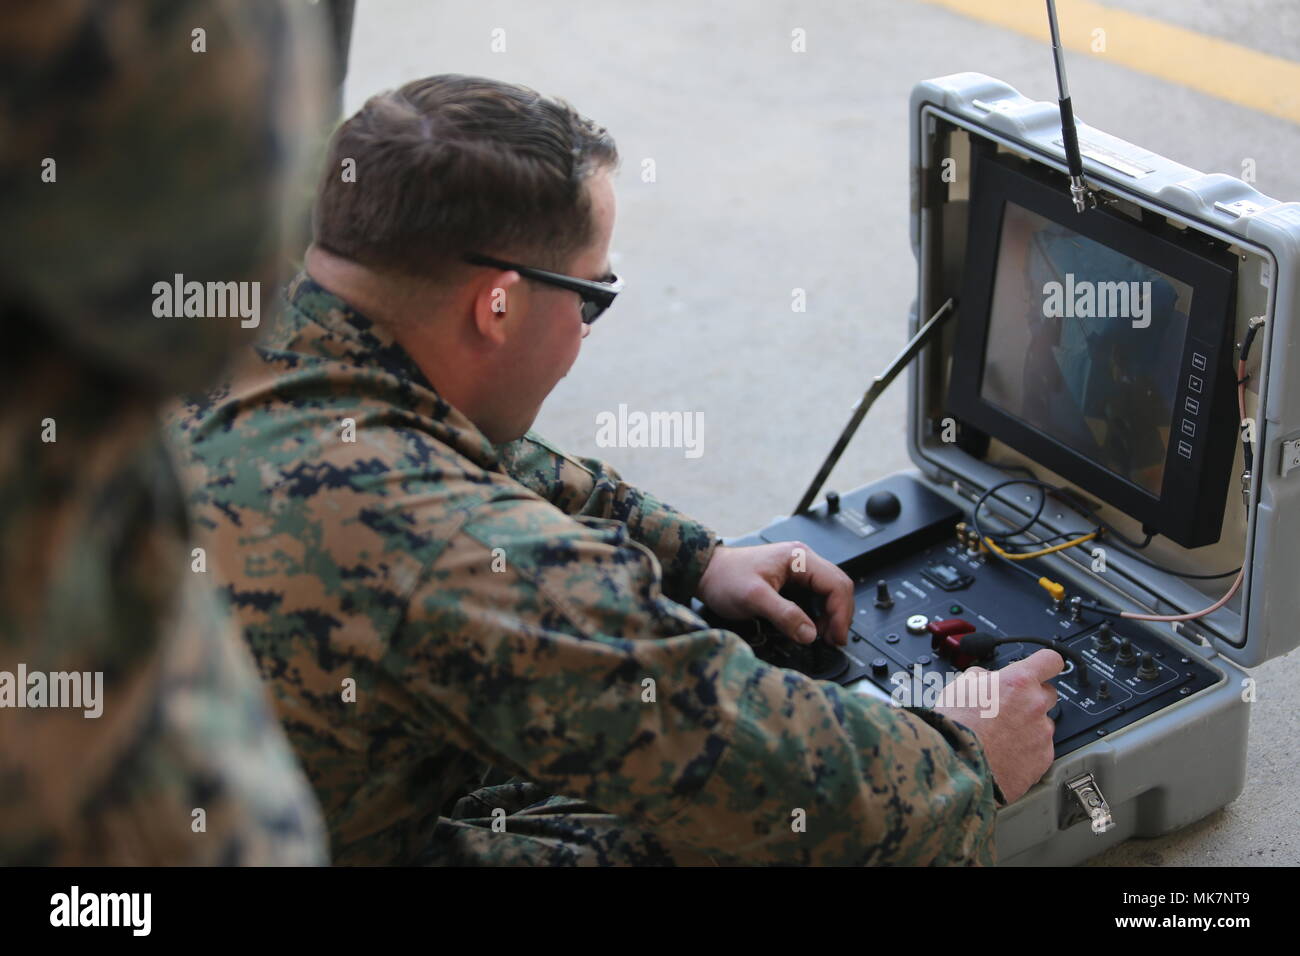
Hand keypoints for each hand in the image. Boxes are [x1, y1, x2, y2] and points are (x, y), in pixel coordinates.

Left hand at [696, 542, 853, 645]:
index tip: (836, 638)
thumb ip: (784, 615)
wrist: (706, 572)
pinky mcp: (792, 580)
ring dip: (831, 616)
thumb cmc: (724, 577)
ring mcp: (799, 569)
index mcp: (799, 557)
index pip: (836, 583)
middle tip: (833, 641)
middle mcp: (803, 560)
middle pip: (838, 587)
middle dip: (839, 616)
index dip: (841, 613)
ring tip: (823, 637)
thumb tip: (810, 634)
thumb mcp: (754, 598)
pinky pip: (816, 596)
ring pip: (829, 592)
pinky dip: (819, 613)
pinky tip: (812, 628)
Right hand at [933, 649, 1062, 802]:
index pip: (1050, 660)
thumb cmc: (956, 727)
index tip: (1042, 668)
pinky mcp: (1043, 759)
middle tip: (1009, 708)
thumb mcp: (960, 685)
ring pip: (1043, 724)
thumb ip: (983, 676)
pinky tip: (1006, 753)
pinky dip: (1027, 750)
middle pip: (1049, 693)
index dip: (1044, 663)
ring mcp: (1042, 733)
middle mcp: (1036, 705)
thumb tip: (989, 678)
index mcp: (1018, 681)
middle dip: (1032, 698)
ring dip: (1028, 726)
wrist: (958, 766)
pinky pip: (1041, 749)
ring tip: (1001, 736)